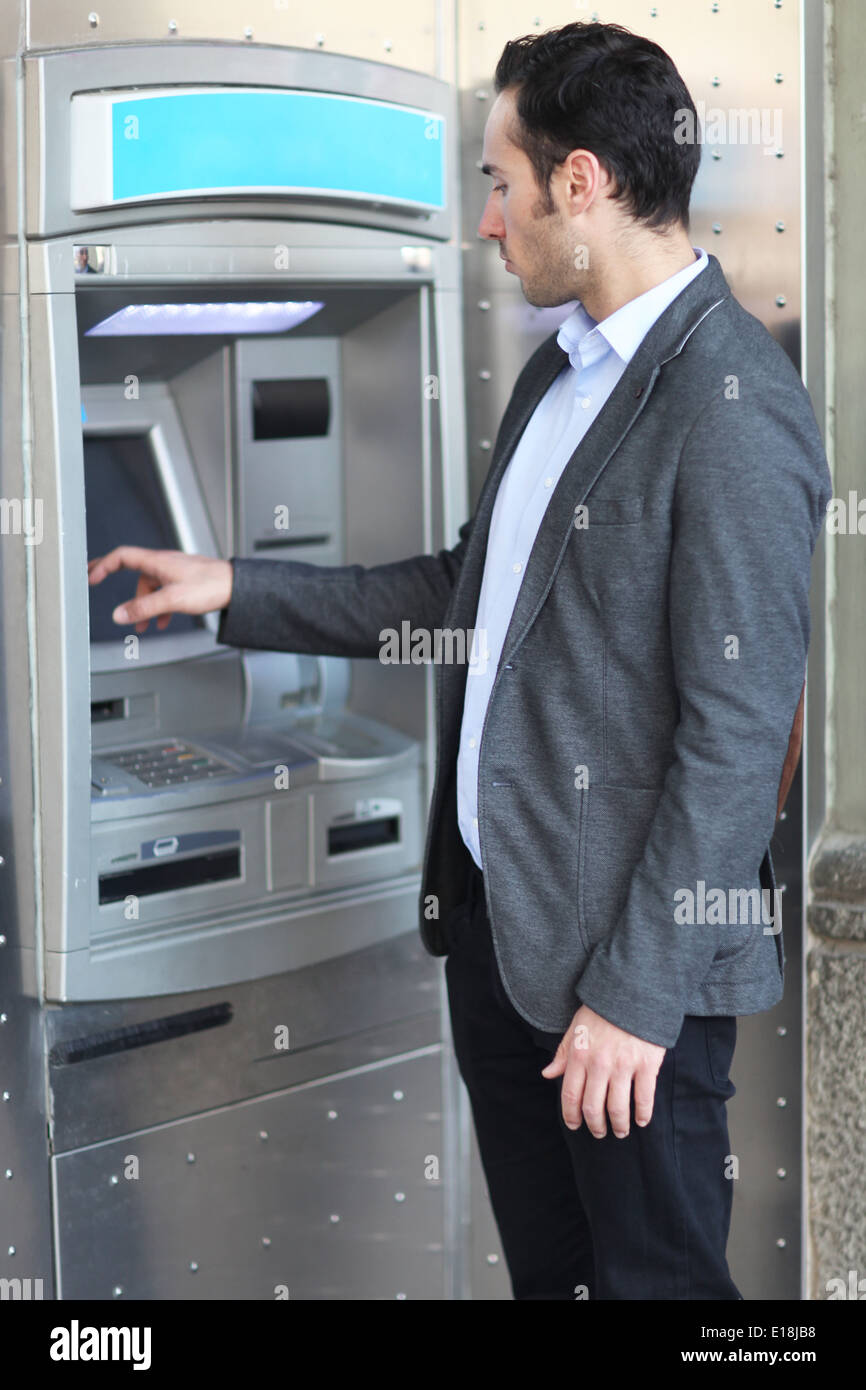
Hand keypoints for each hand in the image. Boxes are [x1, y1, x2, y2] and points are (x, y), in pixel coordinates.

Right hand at [87, 547, 232, 634]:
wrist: (236, 587)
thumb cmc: (211, 586)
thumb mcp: (172, 600)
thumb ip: (144, 608)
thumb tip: (119, 614)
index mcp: (158, 562)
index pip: (121, 556)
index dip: (103, 565)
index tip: (90, 576)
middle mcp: (164, 563)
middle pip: (132, 569)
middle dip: (113, 577)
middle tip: (96, 581)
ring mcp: (174, 572)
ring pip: (149, 587)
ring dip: (143, 606)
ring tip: (142, 626)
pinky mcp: (184, 581)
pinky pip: (163, 593)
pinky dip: (159, 608)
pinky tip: (162, 622)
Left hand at [542, 1004, 665, 1138]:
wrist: (633, 991)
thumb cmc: (602, 1011)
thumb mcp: (576, 1028)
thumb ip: (563, 1054)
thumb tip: (548, 1075)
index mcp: (579, 1055)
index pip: (570, 1095)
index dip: (571, 1116)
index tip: (575, 1125)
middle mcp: (599, 1064)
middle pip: (593, 1107)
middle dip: (595, 1126)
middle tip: (599, 1132)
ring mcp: (624, 1066)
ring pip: (618, 1108)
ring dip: (618, 1126)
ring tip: (620, 1131)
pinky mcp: (647, 1065)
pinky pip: (644, 1098)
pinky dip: (643, 1114)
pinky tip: (641, 1120)